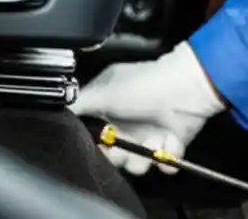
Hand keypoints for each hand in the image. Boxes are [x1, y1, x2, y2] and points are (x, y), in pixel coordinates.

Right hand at [70, 41, 225, 174]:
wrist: (187, 89)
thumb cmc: (145, 84)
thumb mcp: (104, 91)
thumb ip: (79, 104)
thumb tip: (60, 108)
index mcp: (109, 106)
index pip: (94, 134)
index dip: (96, 143)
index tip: (101, 143)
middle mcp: (127, 122)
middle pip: (114, 154)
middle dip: (121, 155)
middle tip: (127, 146)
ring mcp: (148, 133)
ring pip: (138, 163)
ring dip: (145, 155)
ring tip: (153, 139)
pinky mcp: (169, 144)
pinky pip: (164, 163)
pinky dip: (167, 157)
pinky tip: (168, 142)